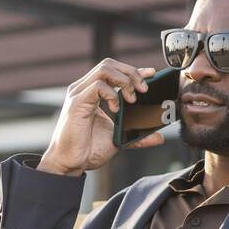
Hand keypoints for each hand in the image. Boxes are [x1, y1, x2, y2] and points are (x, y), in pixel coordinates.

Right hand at [38, 59, 166, 175]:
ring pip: (104, 70)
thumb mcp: (119, 140)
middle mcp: (84, 89)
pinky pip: (97, 86)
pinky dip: (111, 94)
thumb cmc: (88, 150)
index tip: (151, 74)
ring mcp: (79, 94)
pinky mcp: (77, 103)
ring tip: (132, 98)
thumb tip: (158, 137)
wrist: (70, 163)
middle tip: (144, 90)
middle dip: (131, 73)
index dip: (133, 70)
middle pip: (109, 64)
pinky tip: (116, 108)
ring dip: (124, 81)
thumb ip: (137, 136)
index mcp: (93, 93)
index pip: (114, 71)